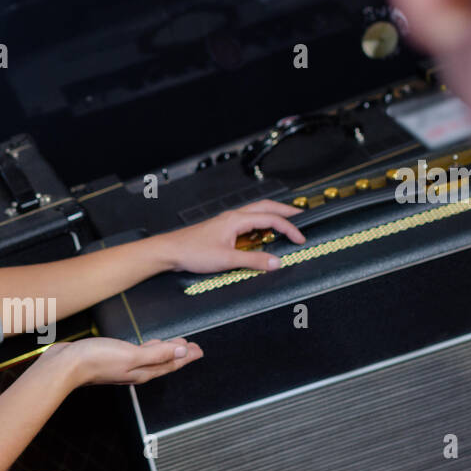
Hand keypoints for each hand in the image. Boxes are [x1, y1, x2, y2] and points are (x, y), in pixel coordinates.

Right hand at [37, 336, 202, 388]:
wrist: (65, 366)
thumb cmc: (95, 360)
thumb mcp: (132, 355)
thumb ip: (158, 353)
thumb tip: (182, 352)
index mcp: (142, 371)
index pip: (171, 363)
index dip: (186, 356)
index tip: (199, 350)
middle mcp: (134, 371)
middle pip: (163, 362)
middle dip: (179, 354)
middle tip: (192, 347)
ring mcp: (122, 366)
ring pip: (150, 358)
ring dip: (164, 351)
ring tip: (174, 345)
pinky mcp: (111, 358)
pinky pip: (136, 354)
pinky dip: (146, 349)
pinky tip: (143, 345)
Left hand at [159, 199, 306, 274]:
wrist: (169, 251)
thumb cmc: (192, 252)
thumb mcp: (227, 259)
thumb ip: (253, 260)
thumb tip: (275, 262)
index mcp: (236, 220)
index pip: (271, 219)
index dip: (289, 228)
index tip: (300, 238)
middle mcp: (232, 217)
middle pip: (265, 207)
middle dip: (285, 212)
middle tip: (301, 217)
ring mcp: (226, 222)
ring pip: (256, 212)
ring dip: (272, 216)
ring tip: (285, 224)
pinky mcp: (221, 229)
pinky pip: (247, 221)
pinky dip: (260, 224)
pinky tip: (261, 233)